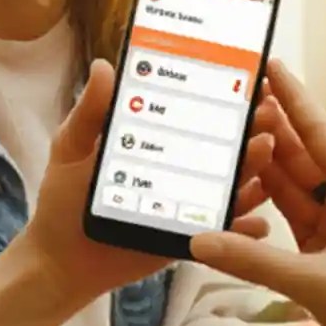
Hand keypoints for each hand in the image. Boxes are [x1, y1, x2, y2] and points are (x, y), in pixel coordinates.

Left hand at [20, 58, 276, 301]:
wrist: (59, 259)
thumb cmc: (64, 199)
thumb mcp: (72, 147)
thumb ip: (90, 112)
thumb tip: (104, 66)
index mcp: (157, 139)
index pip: (198, 112)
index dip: (227, 95)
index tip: (251, 77)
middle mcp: (179, 167)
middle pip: (224, 145)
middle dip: (250, 127)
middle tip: (266, 111)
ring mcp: (188, 202)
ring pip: (231, 184)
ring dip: (254, 169)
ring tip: (264, 149)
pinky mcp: (189, 236)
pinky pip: (224, 231)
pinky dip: (245, 228)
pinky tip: (259, 223)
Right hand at [190, 60, 325, 325]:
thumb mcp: (316, 283)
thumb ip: (254, 260)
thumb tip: (202, 240)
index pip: (323, 134)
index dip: (295, 99)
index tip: (273, 66)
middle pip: (308, 151)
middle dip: (275, 125)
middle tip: (240, 97)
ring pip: (299, 179)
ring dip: (269, 158)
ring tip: (235, 130)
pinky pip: (296, 206)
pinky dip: (271, 193)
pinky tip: (246, 176)